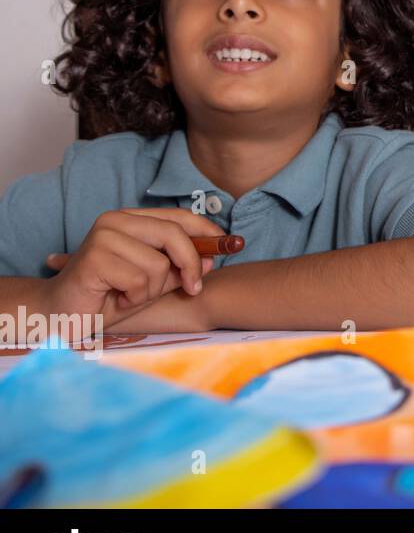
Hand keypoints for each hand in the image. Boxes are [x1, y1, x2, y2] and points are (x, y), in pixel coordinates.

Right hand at [43, 208, 225, 323]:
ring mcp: (102, 237)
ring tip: (129, 294)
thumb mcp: (154, 281)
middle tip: (193, 288)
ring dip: (151, 289)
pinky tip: (115, 298)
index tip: (231, 246)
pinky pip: (139, 280)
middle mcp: (115, 220)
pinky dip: (134, 297)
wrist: (63, 315)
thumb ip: (180, 267)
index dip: (208, 231)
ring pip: (158, 264)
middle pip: (174, 234)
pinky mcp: (94, 259)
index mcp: (129, 219)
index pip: (178, 216)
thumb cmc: (110, 296)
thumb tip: (214, 257)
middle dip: (191, 264)